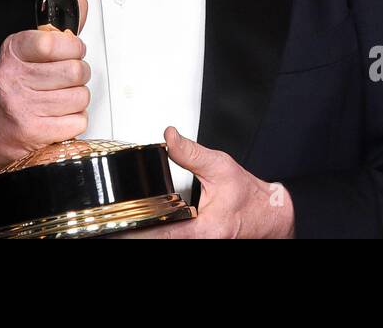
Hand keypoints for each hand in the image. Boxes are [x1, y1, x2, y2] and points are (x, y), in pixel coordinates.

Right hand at [0, 0, 88, 187]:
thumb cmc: (11, 87)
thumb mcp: (27, 51)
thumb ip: (58, 30)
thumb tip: (82, 3)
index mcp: (14, 52)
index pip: (54, 42)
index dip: (74, 47)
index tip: (73, 51)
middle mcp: (15, 78)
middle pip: (75, 71)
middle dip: (79, 75)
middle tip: (68, 78)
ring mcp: (23, 106)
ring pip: (80, 97)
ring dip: (77, 99)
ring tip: (61, 98)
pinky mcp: (34, 132)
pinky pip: (77, 122)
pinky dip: (74, 120)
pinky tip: (59, 116)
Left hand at [111, 126, 294, 238]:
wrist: (270, 215)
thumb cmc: (250, 197)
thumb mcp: (221, 167)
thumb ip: (192, 153)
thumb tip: (169, 138)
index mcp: (206, 231)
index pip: (164, 235)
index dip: (140, 231)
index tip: (119, 227)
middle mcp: (201, 243)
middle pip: (160, 241)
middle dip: (136, 233)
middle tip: (112, 224)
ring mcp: (198, 245)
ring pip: (165, 242)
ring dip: (145, 234)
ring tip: (122, 225)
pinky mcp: (197, 243)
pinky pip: (172, 240)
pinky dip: (157, 233)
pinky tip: (143, 225)